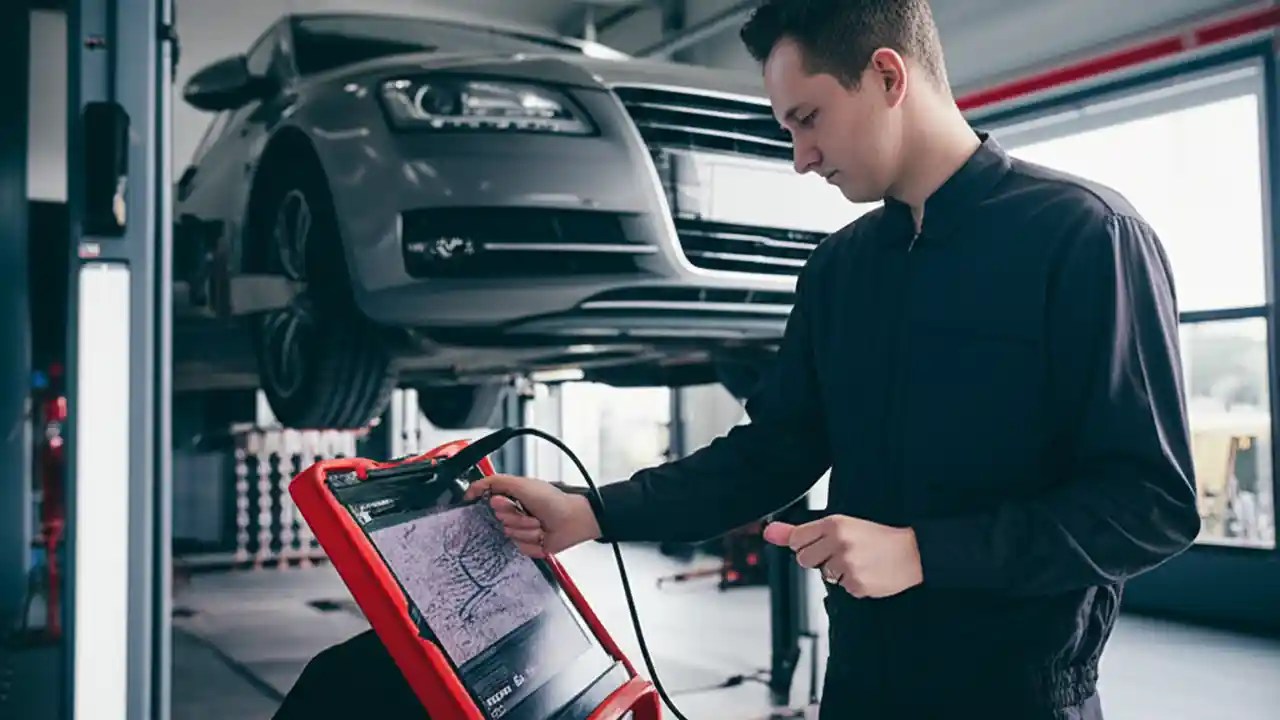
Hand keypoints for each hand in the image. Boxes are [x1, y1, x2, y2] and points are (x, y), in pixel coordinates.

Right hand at [462, 475, 600, 558]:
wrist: (572, 520)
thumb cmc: (552, 501)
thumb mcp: (523, 485)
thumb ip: (497, 482)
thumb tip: (475, 486)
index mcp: (511, 496)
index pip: (490, 500)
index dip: (495, 503)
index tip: (501, 504)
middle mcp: (514, 513)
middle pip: (499, 518)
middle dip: (515, 516)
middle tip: (529, 512)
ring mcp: (521, 529)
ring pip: (510, 534)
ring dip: (526, 529)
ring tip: (539, 523)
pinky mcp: (528, 544)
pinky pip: (520, 547)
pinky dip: (532, 541)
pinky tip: (542, 535)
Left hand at [763, 515, 922, 598]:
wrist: (914, 552)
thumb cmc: (877, 537)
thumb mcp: (840, 525)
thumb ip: (799, 531)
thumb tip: (767, 532)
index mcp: (835, 524)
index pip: (796, 540)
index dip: (806, 543)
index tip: (821, 542)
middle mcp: (839, 544)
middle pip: (804, 560)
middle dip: (819, 558)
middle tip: (842, 552)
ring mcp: (848, 566)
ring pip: (824, 575)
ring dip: (837, 572)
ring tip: (859, 561)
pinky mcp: (857, 585)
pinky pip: (842, 589)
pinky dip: (853, 584)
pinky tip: (867, 573)